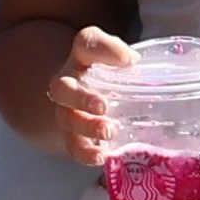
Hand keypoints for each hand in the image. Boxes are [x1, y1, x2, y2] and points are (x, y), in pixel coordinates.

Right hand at [54, 24, 139, 150]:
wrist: (87, 93)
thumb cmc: (110, 73)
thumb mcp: (122, 58)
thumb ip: (130, 59)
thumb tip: (136, 63)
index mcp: (83, 56)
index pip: (87, 43)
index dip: (106, 50)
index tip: (130, 60)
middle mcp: (69, 82)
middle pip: (63, 88)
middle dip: (81, 98)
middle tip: (103, 106)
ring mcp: (67, 110)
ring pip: (67, 119)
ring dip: (86, 127)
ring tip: (109, 132)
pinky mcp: (72, 135)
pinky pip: (72, 146)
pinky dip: (86, 153)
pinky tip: (102, 156)